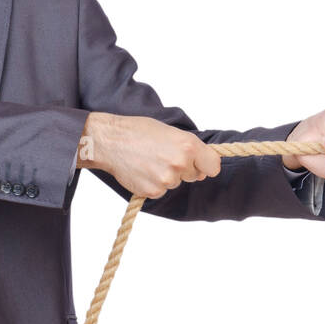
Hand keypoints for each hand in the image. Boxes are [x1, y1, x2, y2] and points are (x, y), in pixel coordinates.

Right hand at [78, 112, 221, 198]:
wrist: (110, 141)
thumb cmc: (139, 131)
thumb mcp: (171, 132)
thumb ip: (190, 149)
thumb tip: (203, 169)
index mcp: (188, 145)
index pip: (213, 166)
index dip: (207, 165)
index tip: (202, 165)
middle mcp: (181, 163)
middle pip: (195, 175)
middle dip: (184, 169)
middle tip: (164, 156)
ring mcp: (167, 179)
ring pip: (176, 183)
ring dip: (167, 176)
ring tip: (149, 161)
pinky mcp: (154, 191)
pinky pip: (162, 190)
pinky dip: (154, 184)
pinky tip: (142, 171)